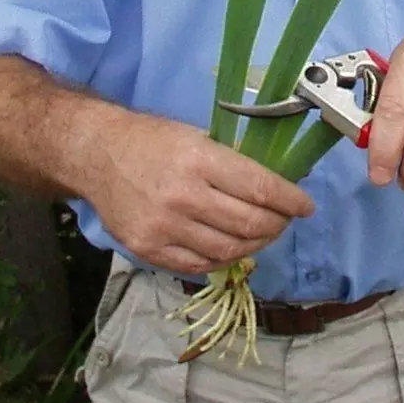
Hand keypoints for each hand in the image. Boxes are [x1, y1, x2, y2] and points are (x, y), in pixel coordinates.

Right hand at [87, 113, 314, 274]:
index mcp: (199, 160)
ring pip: (229, 251)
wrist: (97, 155)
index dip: (290, 201)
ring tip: (263, 234)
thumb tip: (274, 186)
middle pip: (250, 224)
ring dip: (257, 245)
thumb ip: (232, 163)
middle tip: (285, 220)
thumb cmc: (151, 140)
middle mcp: (184, 196)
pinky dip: (224, 259)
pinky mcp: (148, 249)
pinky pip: (199, 265)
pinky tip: (232, 246)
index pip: (259, 188)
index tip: (305, 206)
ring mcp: (164, 227)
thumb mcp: (196, 136)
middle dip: (278, 225)